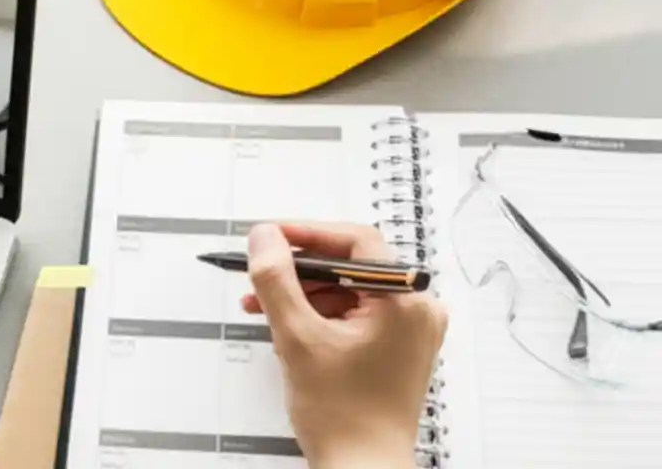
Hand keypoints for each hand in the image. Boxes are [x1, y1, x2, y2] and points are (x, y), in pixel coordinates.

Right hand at [243, 223, 447, 468]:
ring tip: (265, 307)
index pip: (355, 242)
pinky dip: (320, 314)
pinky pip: (355, 312)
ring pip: (348, 289)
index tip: (273, 237)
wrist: (361, 467)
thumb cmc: (345, 418)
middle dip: (298, 271)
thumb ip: (276, 280)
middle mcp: (417, 311)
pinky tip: (289, 325)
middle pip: (350, 265)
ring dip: (304, 294)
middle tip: (262, 272)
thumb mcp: (297, 337)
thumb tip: (265, 239)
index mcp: (406, 302)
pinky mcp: (397, 346)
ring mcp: (409, 330)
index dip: (308, 234)